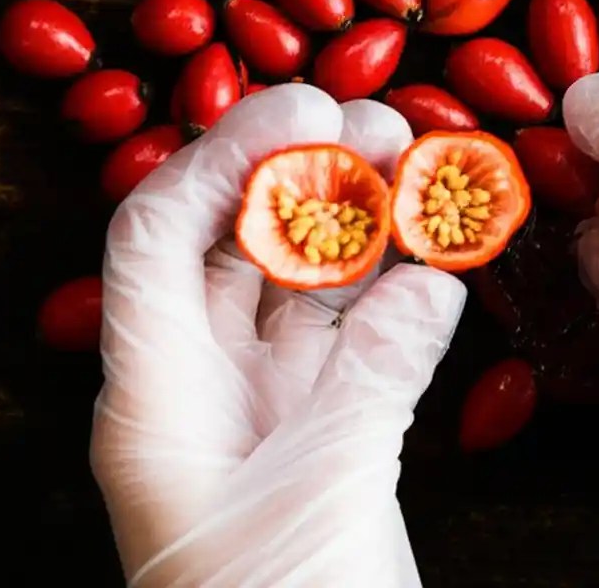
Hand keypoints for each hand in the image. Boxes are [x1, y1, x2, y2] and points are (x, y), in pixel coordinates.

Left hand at [91, 85, 465, 586]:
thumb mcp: (318, 491)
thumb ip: (371, 375)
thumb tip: (426, 279)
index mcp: (155, 401)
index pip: (160, 241)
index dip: (221, 161)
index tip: (301, 107)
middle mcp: (202, 393)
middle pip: (239, 252)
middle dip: (305, 177)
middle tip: (382, 122)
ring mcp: (269, 415)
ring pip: (306, 293)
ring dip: (361, 229)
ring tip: (421, 167)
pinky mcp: (329, 441)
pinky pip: (360, 348)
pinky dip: (401, 301)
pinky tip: (443, 264)